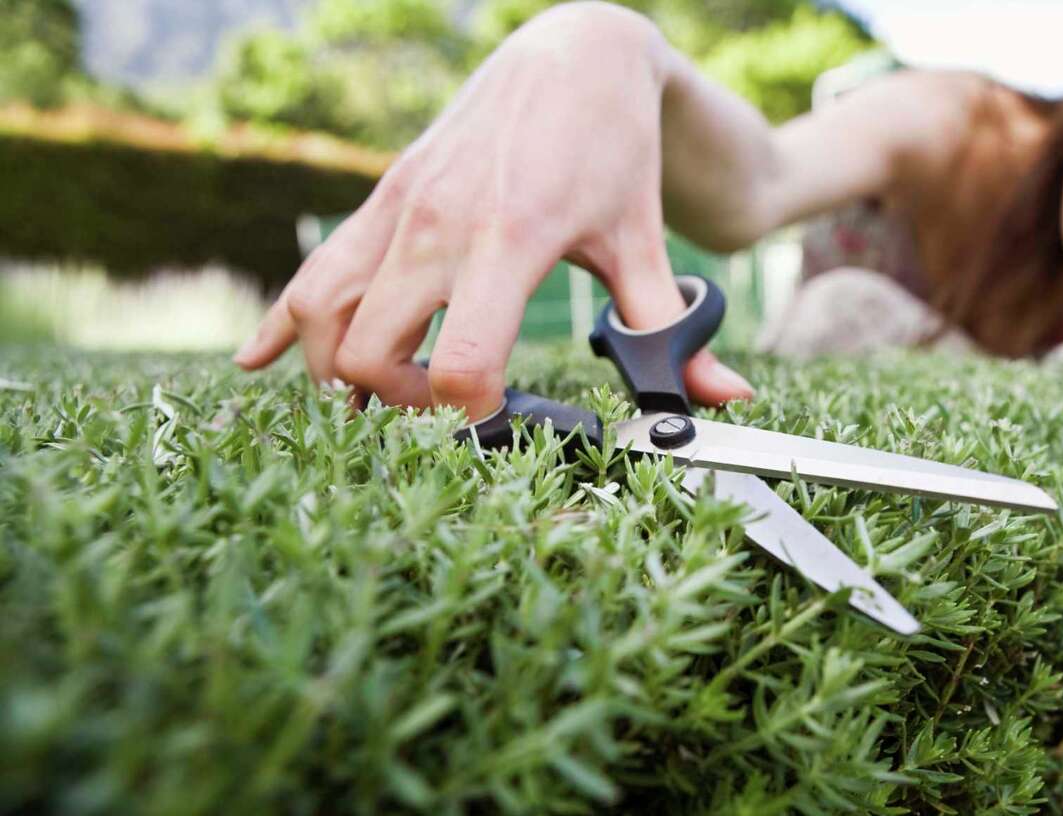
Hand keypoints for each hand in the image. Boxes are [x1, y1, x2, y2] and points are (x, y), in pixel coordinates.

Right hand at [230, 4, 753, 422]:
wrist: (574, 56)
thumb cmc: (613, 152)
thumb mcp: (645, 244)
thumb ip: (670, 330)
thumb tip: (722, 398)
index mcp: (510, 241)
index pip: (464, 363)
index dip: (475, 419)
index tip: (502, 430)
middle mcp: (439, 226)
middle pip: (372, 354)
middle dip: (403, 407)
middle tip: (449, 413)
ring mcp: (400, 209)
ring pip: (322, 314)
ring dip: (339, 375)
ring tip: (378, 403)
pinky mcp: (381, 199)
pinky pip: (310, 269)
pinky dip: (282, 323)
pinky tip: (257, 360)